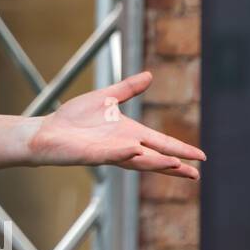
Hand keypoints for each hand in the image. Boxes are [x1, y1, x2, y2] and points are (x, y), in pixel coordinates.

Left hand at [24, 71, 205, 179]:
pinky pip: (110, 155)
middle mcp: (123, 146)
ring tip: (176, 165)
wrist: (47, 130)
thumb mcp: (106, 98)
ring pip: (136, 160)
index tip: (201, 157)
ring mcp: (108, 152)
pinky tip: (135, 151)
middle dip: (175, 165)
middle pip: (154, 158)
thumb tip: (150, 75)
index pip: (160, 143)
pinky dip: (123, 154)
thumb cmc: (74, 118)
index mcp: (129, 134)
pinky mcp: (91, 155)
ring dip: (155, 162)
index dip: (180, 150)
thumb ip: (128, 89)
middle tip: (196, 174)